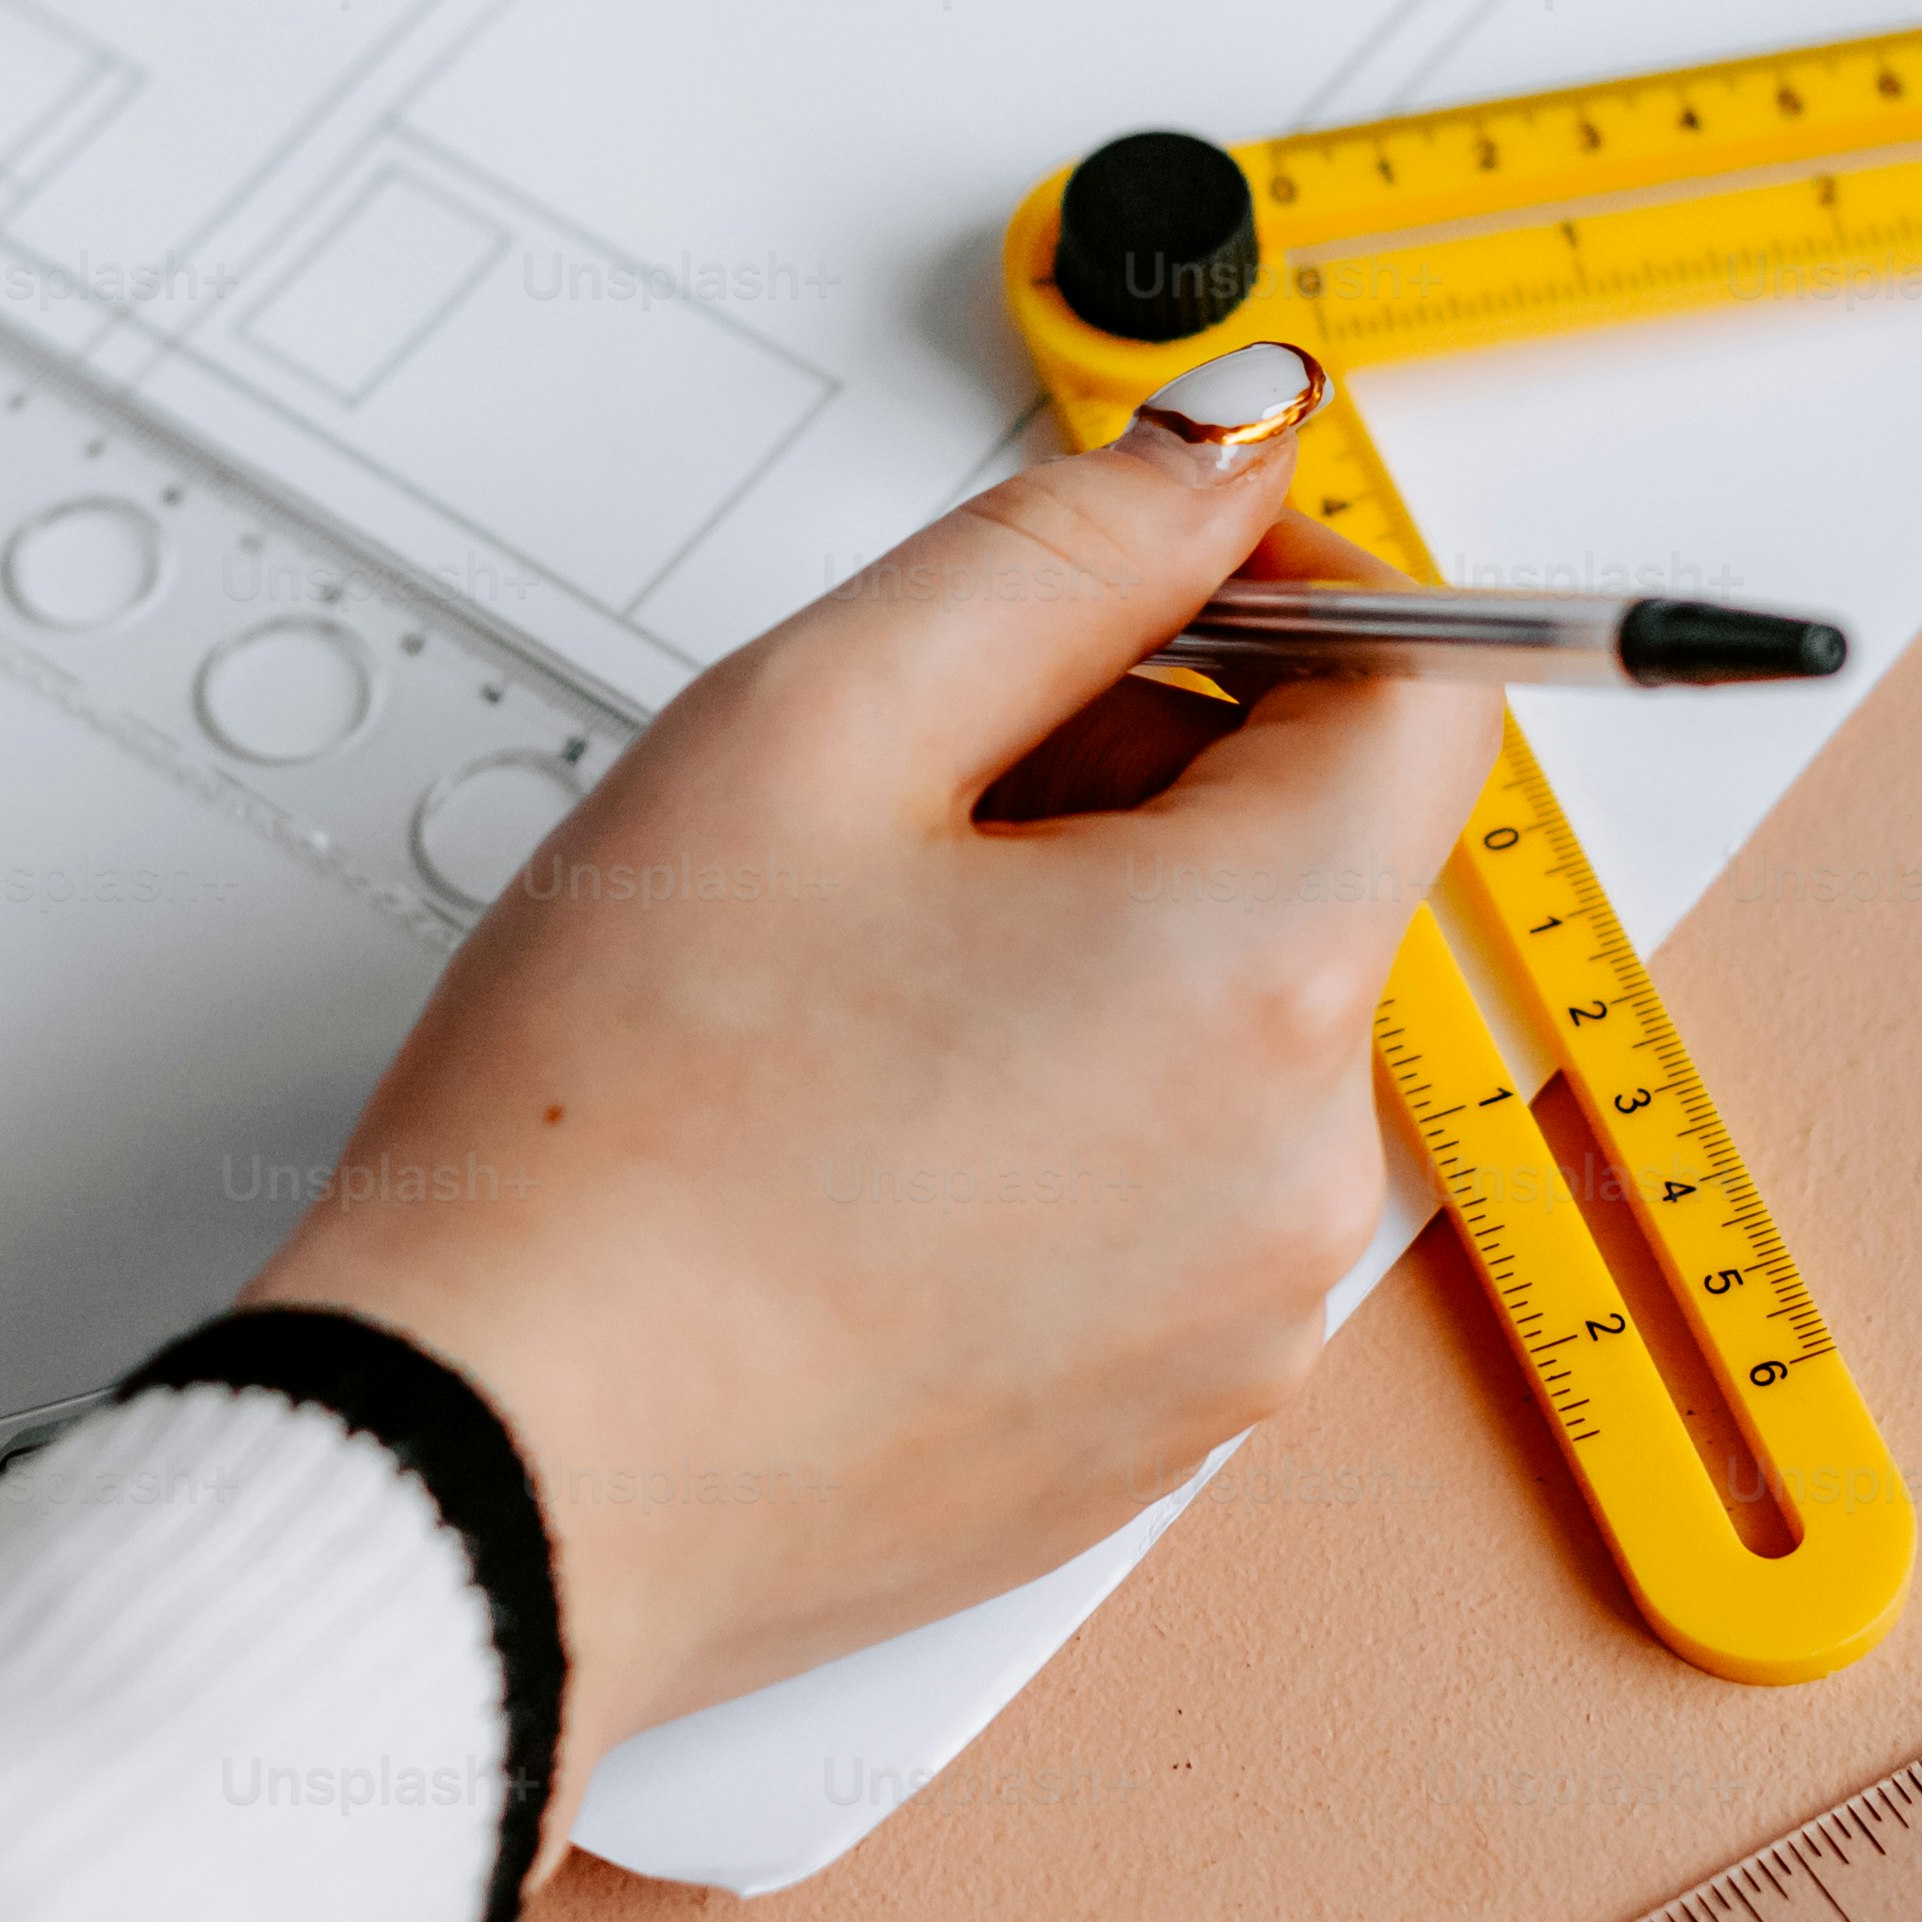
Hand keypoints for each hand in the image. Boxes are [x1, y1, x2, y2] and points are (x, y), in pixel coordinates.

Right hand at [250, 342, 1500, 1807]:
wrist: (493, 1480)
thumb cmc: (610, 1142)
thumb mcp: (809, 727)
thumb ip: (1058, 545)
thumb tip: (1233, 442)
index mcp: (1260, 973)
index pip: (1428, 696)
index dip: (1290, 585)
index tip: (1146, 572)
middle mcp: (1304, 1170)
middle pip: (1313, 864)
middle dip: (1138, 780)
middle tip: (893, 811)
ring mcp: (1244, 1322)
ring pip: (1232, 1031)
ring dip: (1088, 956)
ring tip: (846, 1000)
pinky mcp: (1161, 1427)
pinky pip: (1171, 1196)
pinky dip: (1059, 1124)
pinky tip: (861, 1140)